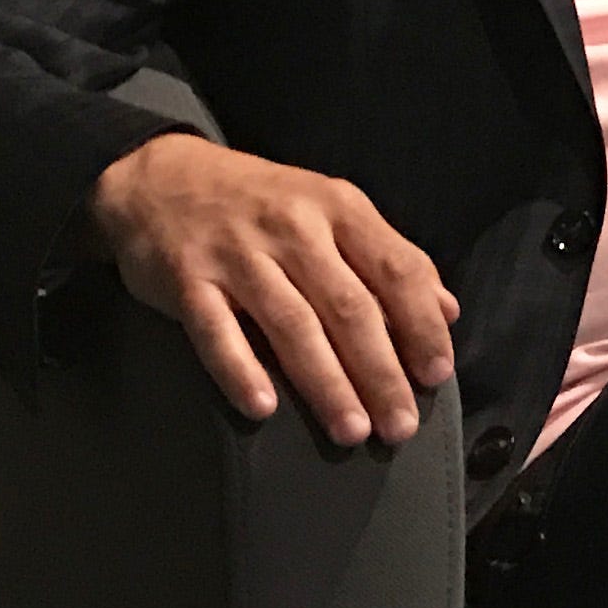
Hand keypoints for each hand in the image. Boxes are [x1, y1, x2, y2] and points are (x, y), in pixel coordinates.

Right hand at [85, 132, 461, 447]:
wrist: (160, 177)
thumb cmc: (260, 203)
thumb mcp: (330, 209)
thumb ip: (386, 257)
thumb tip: (446, 310)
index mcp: (337, 207)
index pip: (396, 267)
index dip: (421, 324)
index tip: (437, 374)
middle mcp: (293, 226)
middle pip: (349, 307)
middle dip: (380, 372)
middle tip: (399, 426)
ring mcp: (238, 253)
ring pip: (293, 324)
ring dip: (326, 383)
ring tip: (352, 431)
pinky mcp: (187, 279)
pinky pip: (216, 331)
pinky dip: (241, 370)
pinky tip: (264, 409)